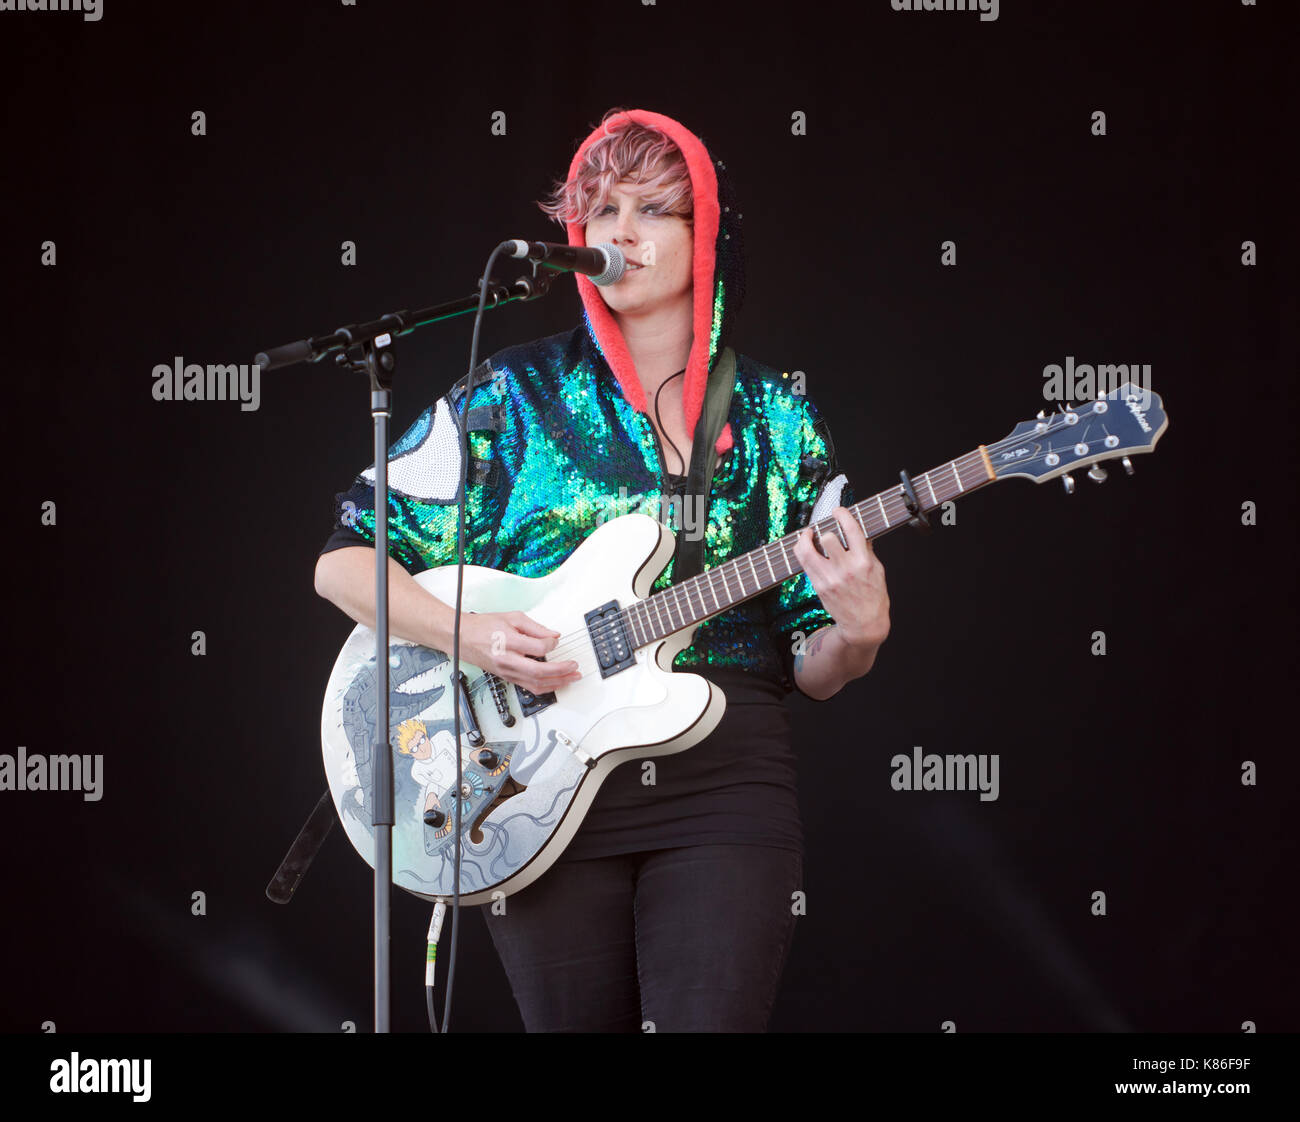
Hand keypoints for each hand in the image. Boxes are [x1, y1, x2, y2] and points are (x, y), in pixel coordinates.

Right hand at [459, 611, 581, 694]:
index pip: (538, 648)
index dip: (552, 644)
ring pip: (535, 684)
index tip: (555, 640)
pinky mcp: (507, 677)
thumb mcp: (512, 617)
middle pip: (539, 672)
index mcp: (508, 642)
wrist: (462, 637)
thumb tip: (554, 635)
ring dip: (557, 682)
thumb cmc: (484, 626)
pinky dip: (545, 686)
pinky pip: (529, 687)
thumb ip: (535, 627)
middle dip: (561, 670)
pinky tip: (556, 683)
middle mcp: (507, 660)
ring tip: (572, 677)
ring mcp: (507, 672)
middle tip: (574, 666)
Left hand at [792, 507, 889, 650]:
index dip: (842, 514)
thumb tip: (858, 531)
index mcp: (864, 561)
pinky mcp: (819, 586)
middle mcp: (846, 569)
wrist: (864, 624)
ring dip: (806, 538)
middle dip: (825, 529)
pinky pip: (804, 563)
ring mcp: (831, 579)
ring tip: (808, 535)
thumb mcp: (878, 570)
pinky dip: (802, 551)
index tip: (838, 511)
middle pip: (827, 537)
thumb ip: (866, 550)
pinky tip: (805, 547)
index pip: (851, 529)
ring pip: (808, 550)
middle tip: (823, 529)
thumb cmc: (873, 597)